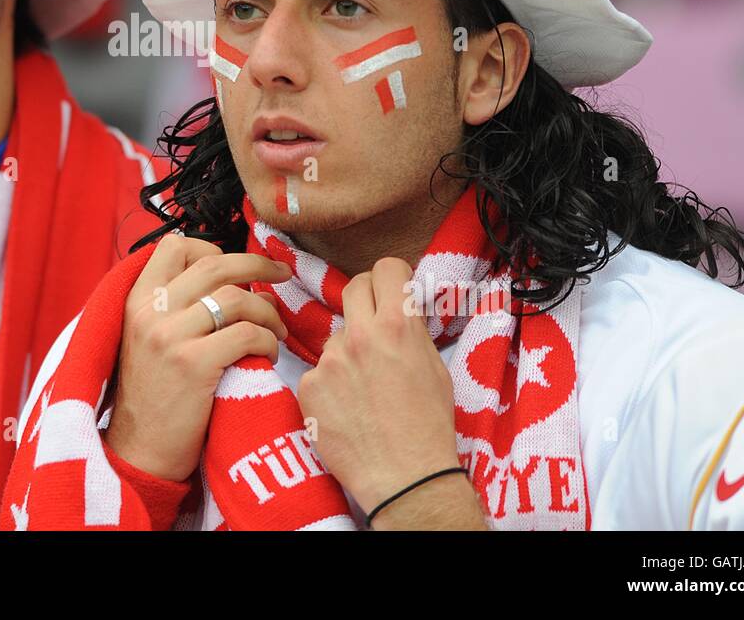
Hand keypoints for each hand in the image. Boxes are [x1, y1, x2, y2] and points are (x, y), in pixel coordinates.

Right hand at [103, 233, 291, 482]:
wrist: (140, 451)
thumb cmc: (154, 397)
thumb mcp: (149, 340)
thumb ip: (179, 308)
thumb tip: (244, 284)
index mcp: (137, 300)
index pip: (174, 246)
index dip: (211, 247)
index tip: (236, 267)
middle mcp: (150, 311)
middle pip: (214, 264)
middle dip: (256, 265)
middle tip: (280, 275)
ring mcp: (170, 336)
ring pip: (236, 298)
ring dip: (268, 311)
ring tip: (276, 330)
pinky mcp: (193, 364)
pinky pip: (246, 334)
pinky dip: (268, 340)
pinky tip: (269, 355)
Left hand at [297, 257, 487, 529]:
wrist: (404, 476)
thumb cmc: (429, 426)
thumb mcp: (435, 367)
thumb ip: (412, 331)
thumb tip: (402, 308)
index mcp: (398, 326)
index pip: (385, 268)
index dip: (391, 276)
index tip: (392, 286)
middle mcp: (360, 335)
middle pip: (353, 287)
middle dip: (366, 298)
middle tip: (374, 320)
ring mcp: (330, 360)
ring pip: (336, 337)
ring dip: (347, 351)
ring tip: (364, 387)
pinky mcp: (309, 385)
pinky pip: (318, 371)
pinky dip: (330, 385)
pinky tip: (346, 408)